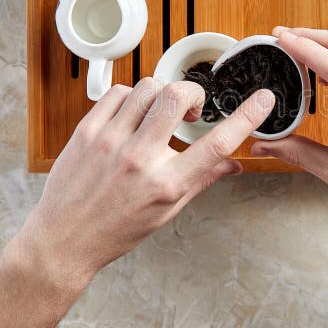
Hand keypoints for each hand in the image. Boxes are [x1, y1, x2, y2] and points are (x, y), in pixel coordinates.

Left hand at [15, 78, 274, 292]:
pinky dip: (131, 97)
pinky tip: (132, 115)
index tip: (263, 99)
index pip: (217, 144)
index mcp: (166, 184)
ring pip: (147, 88)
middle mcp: (139, 160)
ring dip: (161, 94)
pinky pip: (117, 93)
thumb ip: (202, 180)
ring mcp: (110, 142)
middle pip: (177, 97)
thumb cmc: (116, 229)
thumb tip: (235, 165)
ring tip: (157, 113)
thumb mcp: (168, 211)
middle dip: (192, 93)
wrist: (64, 240)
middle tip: (190, 107)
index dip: (246, 117)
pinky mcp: (87, 131)